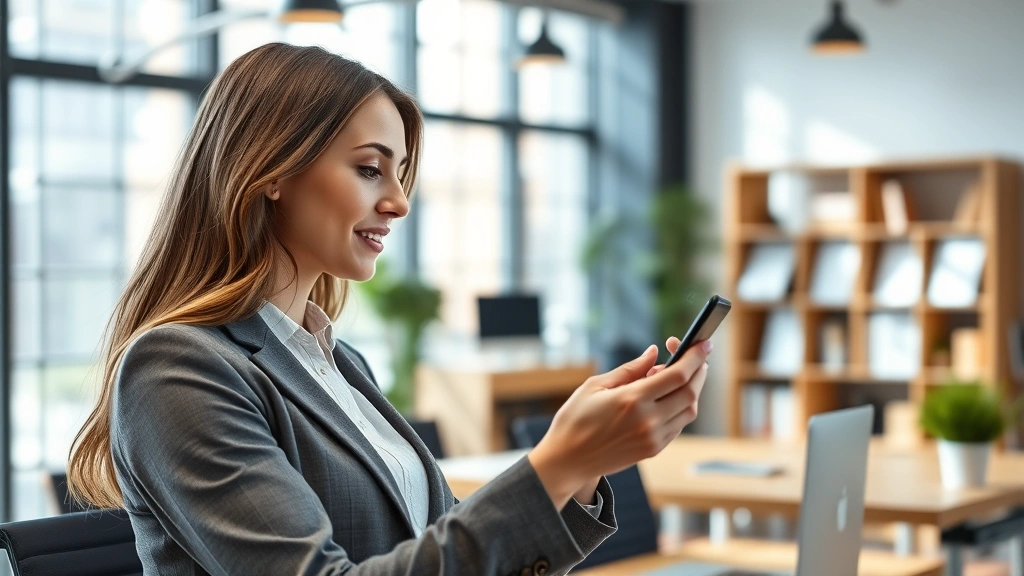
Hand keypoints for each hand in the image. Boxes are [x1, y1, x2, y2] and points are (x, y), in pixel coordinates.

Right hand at [528, 337, 711, 509]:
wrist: (568, 460)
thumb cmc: (575, 419)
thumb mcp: (596, 386)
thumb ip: (630, 369)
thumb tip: (653, 353)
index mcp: (632, 400)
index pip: (677, 375)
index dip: (694, 357)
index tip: (702, 343)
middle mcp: (648, 421)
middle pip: (690, 392)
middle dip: (698, 370)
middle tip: (695, 356)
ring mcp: (653, 438)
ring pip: (689, 411)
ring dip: (691, 390)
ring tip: (676, 376)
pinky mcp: (653, 450)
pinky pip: (678, 425)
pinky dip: (680, 407)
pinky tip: (667, 397)